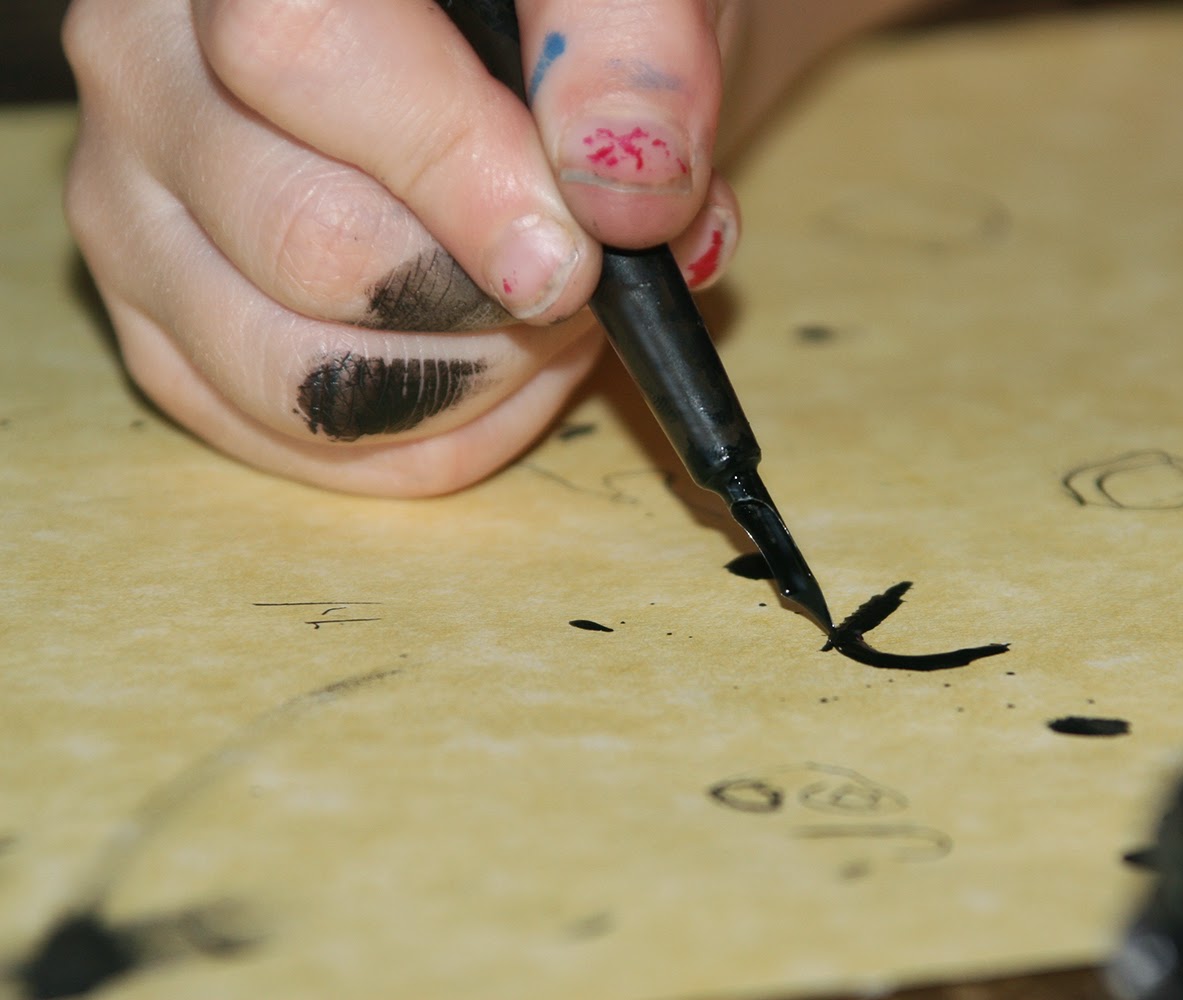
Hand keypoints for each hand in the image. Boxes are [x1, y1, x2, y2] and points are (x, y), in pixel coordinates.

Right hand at [63, 0, 741, 495]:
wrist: (474, 50)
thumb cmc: (539, 14)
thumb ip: (630, 51)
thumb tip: (619, 199)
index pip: (299, 55)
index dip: (457, 172)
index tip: (573, 246)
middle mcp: (149, 73)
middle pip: (307, 246)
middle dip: (489, 301)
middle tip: (584, 275)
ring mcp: (135, 211)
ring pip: (291, 377)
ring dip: (472, 382)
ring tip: (548, 319)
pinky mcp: (162, 325)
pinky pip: (289, 441)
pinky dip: (432, 438)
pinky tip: (502, 371)